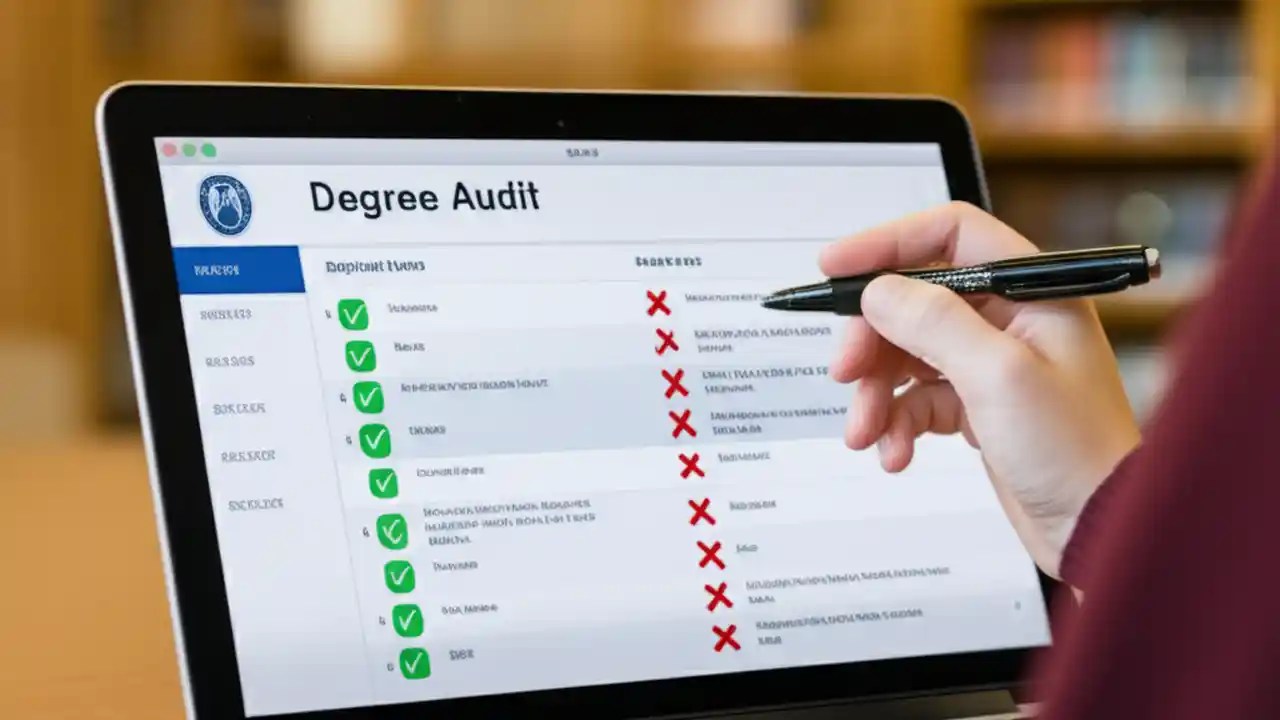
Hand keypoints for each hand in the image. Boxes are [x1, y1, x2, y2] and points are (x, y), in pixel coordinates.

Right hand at [820, 201, 1140, 578]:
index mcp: (1030, 290)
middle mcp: (1010, 318)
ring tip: (866, 432)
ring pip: (906, 353)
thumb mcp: (999, 376)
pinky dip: (897, 424)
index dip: (887, 244)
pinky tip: (895, 454)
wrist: (1100, 531)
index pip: (949, 235)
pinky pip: (916, 399)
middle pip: (913, 300)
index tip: (836, 267)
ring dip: (877, 392)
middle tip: (845, 372)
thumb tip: (878, 289)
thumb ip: (934, 322)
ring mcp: (991, 363)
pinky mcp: (977, 406)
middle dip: (872, 339)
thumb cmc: (1076, 452)